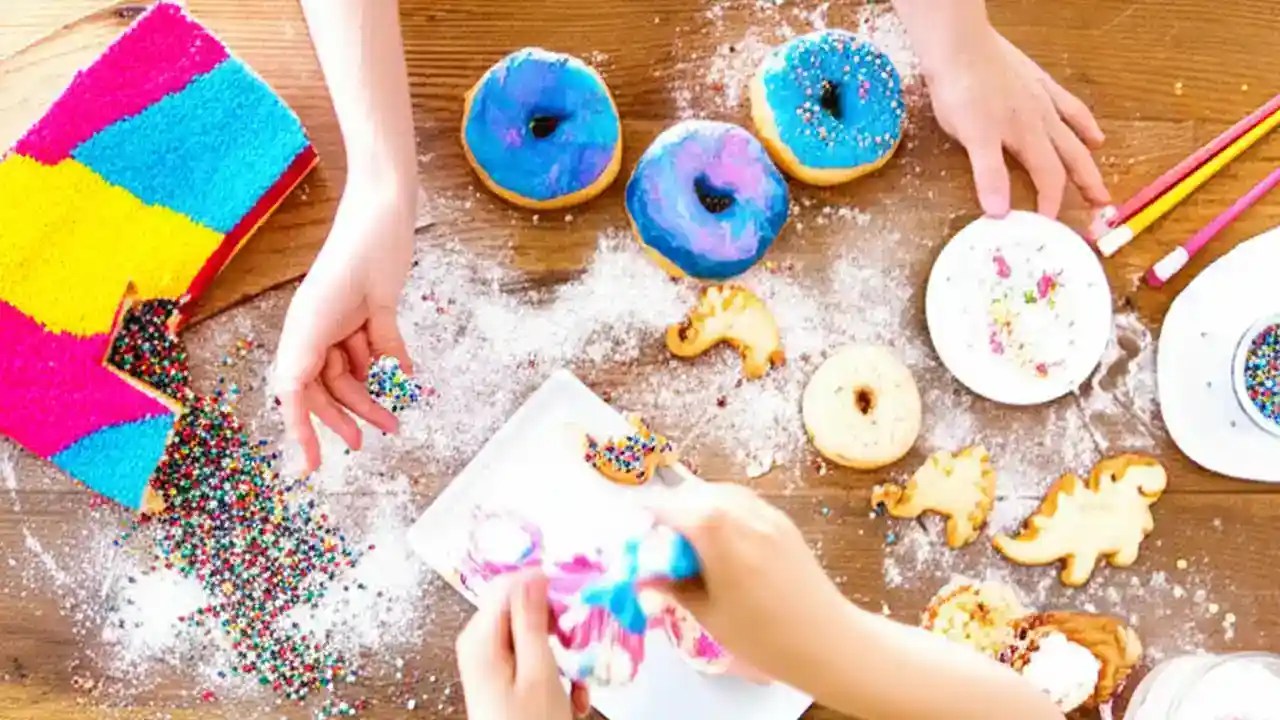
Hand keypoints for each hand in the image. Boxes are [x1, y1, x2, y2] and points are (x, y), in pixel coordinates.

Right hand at [274, 181, 414, 472]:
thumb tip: (339, 389)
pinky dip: (389, 367)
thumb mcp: (363, 305)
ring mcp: (344, 320)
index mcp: (304, 329)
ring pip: (351, 373)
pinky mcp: (373, 312)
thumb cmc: (367, 249)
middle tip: (364, 445)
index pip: (295, 391)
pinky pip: (377, 352)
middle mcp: (319, 328)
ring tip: (394, 421)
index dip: (300, 429)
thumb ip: (348, 347)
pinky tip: (405, 382)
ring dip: (371, 397)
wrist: (387, 210)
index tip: (309, 465)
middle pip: (325, 387)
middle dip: (344, 416)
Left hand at [457, 571, 590, 719]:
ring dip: (563, 652)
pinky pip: (533, 659)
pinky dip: (555, 673)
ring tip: (578, 679)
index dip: (544, 585)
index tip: (576, 596)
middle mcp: (481, 644)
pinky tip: (570, 696)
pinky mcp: (503, 679)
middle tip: (582, 640)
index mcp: (481, 636)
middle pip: (523, 609)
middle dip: (558, 624)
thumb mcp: (537, 670)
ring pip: (535, 637)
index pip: (510, 584)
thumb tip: (532, 574)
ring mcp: (491, 662)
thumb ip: (532, 619)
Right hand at [647, 483, 847, 687]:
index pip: (666, 507)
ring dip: (697, 507)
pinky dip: (722, 512)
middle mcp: (740, 510)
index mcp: (715, 529)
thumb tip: (643, 576)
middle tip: (660, 542)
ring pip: (718, 492)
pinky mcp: (782, 520)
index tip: (635, 536)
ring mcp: (765, 512)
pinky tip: (719, 541)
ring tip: (689, 541)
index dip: (645, 519)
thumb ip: (672, 586)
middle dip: (671, 511)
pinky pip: (742, 502)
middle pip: (692, 493)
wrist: (826, 640)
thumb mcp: (706, 612)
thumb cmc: (762, 635)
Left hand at [924, 26, 1108, 217]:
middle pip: (1069, 158)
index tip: (1052, 225)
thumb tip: (1001, 212)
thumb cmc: (962, 89)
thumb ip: (989, 174)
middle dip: (1084, 183)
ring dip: (1087, 156)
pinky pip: (1069, 105)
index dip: (1051, 203)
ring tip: (1099, 171)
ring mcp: (1041, 99)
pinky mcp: (1036, 80)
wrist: (960, 44)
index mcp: (1025, 138)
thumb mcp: (972, 138)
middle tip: (1101, 204)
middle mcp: (1041, 120)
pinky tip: (1091, 130)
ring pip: (1073, 133)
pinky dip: (1082, 121)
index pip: (1047, 178)